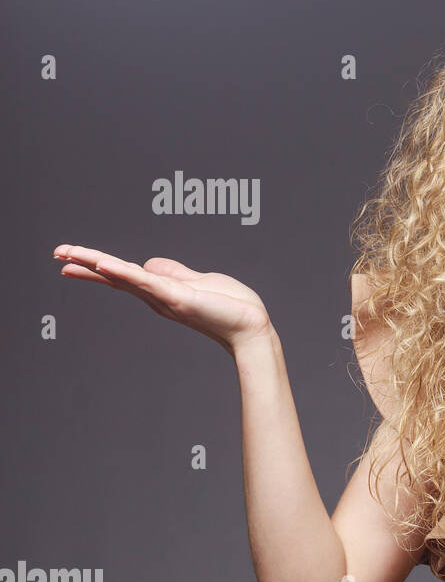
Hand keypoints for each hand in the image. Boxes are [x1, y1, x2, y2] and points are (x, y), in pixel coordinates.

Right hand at [52, 244, 272, 355]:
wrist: (251, 326)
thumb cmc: (231, 307)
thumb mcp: (197, 282)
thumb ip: (174, 272)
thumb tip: (149, 263)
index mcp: (160, 290)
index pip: (122, 274)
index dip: (96, 265)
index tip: (70, 259)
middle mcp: (157, 296)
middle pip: (114, 276)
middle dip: (85, 264)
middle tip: (56, 255)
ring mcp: (165, 297)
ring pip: (124, 276)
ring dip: (95, 264)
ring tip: (67, 255)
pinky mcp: (177, 297)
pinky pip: (146, 281)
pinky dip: (124, 272)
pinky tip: (103, 264)